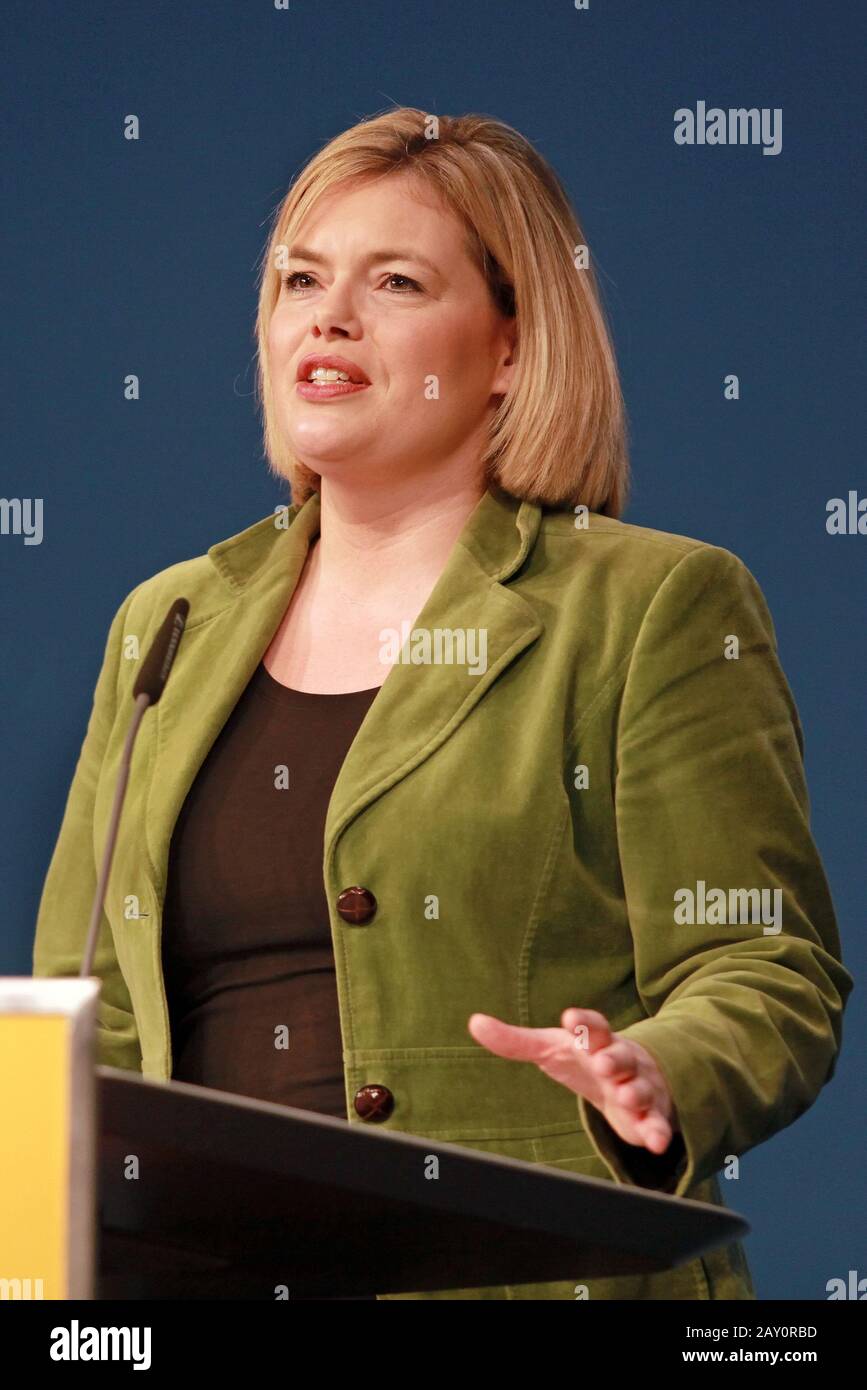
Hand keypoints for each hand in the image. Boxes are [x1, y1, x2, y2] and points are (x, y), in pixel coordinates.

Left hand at [467, 1006, 678, 1155]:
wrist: (626, 1077)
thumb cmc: (583, 1058)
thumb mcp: (550, 1048)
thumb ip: (515, 1041)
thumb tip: (474, 1022)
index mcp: (595, 1040)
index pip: (592, 1025)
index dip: (583, 1022)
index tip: (570, 1018)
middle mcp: (621, 1059)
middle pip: (620, 1054)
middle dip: (613, 1058)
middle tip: (603, 1062)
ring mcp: (639, 1085)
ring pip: (640, 1087)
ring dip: (635, 1092)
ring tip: (626, 1097)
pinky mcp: (649, 1115)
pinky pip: (657, 1122)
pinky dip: (659, 1131)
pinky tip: (657, 1143)